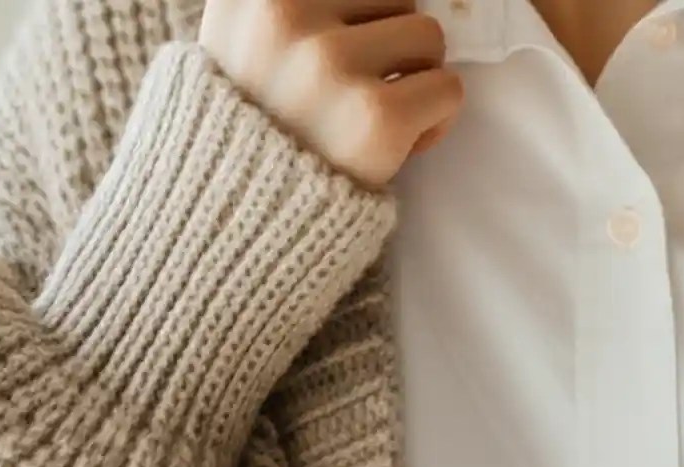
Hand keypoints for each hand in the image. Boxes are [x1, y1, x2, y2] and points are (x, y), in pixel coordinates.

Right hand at [199, 0, 463, 185]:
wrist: (234, 227)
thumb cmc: (255, 132)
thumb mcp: (243, 42)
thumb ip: (298, 8)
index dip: (362, 18)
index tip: (343, 49)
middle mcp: (282, 14)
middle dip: (391, 43)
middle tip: (355, 94)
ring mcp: (328, 64)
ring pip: (429, 35)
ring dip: (416, 79)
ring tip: (370, 117)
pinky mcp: (375, 115)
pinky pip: (449, 88)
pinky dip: (435, 120)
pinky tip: (393, 145)